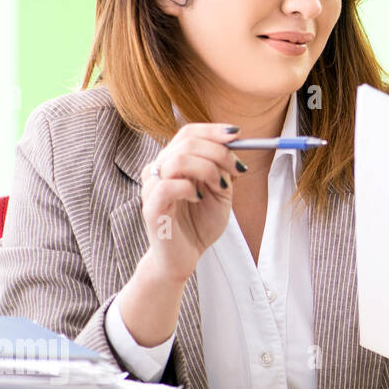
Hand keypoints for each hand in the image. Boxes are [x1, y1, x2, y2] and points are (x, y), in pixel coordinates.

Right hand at [139, 123, 247, 283]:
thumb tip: (233, 147)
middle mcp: (159, 170)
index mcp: (174, 162)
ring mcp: (152, 188)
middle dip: (219, 152)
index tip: (237, 135)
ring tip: (221, 187)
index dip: (213, 130)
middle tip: (237, 169)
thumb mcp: (220, 192)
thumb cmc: (199, 224)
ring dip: (208, 169)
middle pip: (187, 142)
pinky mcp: (151, 208)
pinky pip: (168, 186)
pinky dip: (190, 188)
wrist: (184, 258)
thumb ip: (224, 170)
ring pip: (177, 160)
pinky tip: (199, 199)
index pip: (188, 132)